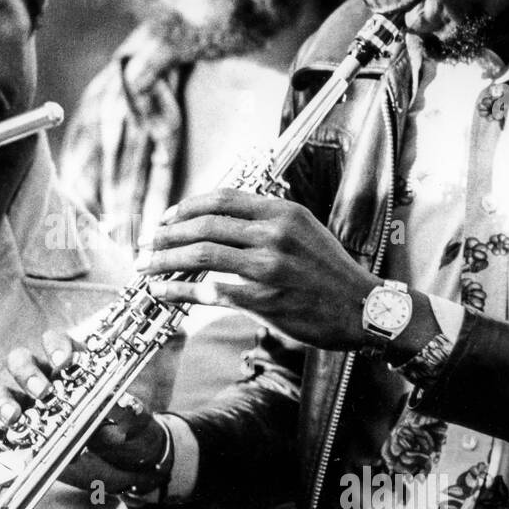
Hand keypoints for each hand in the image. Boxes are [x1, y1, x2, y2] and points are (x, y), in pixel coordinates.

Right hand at [0, 330, 169, 494]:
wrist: (124, 462)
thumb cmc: (127, 429)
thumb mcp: (133, 419)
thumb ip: (125, 412)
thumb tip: (119, 405)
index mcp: (72, 367)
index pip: (56, 342)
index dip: (55, 346)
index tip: (62, 361)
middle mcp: (45, 381)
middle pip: (21, 361)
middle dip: (26, 373)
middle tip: (41, 393)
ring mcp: (28, 408)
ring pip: (2, 392)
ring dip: (3, 401)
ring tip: (15, 418)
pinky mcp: (19, 435)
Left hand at [135, 188, 379, 350]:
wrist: (363, 309)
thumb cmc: (329, 271)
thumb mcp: (303, 230)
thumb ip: (264, 221)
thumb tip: (216, 221)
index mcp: (282, 212)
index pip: (221, 199)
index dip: (186, 207)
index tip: (165, 219)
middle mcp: (274, 235)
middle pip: (205, 225)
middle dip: (166, 234)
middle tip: (145, 243)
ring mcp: (269, 268)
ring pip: (202, 255)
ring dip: (165, 260)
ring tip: (145, 266)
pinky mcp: (265, 300)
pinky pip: (210, 292)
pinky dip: (180, 291)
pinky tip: (163, 292)